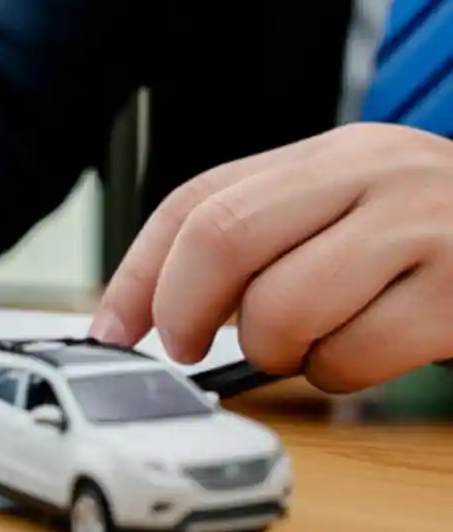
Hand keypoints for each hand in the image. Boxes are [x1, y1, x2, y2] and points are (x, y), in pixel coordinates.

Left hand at [90, 122, 452, 392]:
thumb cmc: (434, 245)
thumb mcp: (349, 218)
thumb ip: (268, 241)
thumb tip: (160, 311)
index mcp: (331, 155)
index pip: (197, 202)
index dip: (139, 273)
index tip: (111, 330)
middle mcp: (374, 174)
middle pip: (222, 239)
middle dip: (184, 311)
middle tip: (187, 348)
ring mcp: (422, 229)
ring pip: (280, 309)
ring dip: (277, 353)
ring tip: (315, 343)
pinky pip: (350, 357)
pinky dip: (339, 375)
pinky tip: (369, 352)